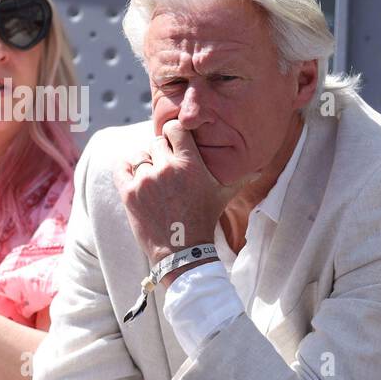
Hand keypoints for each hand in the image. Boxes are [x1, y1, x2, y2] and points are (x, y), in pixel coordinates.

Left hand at [113, 120, 237, 264]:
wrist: (183, 251)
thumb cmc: (205, 220)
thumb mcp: (224, 196)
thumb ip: (240, 178)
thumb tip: (259, 168)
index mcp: (190, 163)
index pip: (175, 128)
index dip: (174, 133)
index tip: (176, 143)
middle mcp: (167, 168)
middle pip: (157, 142)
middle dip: (162, 153)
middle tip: (168, 168)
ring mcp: (146, 180)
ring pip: (140, 156)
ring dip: (146, 164)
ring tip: (154, 179)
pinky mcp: (129, 193)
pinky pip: (121, 167)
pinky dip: (126, 169)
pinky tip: (136, 177)